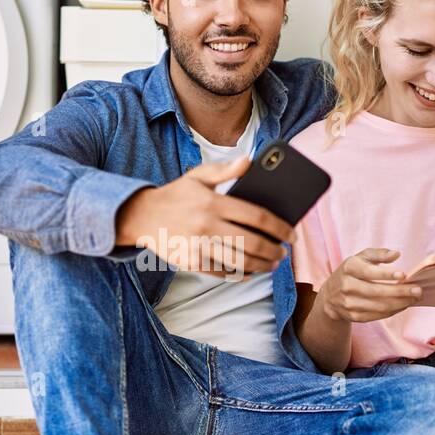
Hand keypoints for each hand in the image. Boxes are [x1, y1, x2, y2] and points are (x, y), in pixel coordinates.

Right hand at [114, 156, 294, 278]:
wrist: (142, 216)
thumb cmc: (176, 195)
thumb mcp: (198, 176)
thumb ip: (225, 170)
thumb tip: (250, 161)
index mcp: (213, 203)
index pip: (256, 217)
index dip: (279, 228)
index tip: (292, 234)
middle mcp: (207, 226)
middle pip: (252, 243)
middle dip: (274, 250)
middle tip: (284, 253)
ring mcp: (199, 247)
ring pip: (240, 261)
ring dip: (262, 265)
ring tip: (273, 263)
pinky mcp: (192, 263)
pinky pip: (222, 272)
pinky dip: (240, 274)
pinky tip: (252, 271)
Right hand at [317, 248, 422, 322]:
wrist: (330, 296)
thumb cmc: (351, 272)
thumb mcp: (360, 257)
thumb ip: (378, 254)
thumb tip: (396, 254)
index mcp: (349, 268)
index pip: (369, 272)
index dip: (386, 275)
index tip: (404, 275)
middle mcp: (346, 286)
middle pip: (377, 292)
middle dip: (400, 292)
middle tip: (418, 290)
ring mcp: (349, 303)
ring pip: (379, 306)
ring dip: (400, 303)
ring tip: (414, 299)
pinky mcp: (353, 316)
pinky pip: (377, 315)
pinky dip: (392, 311)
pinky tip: (403, 305)